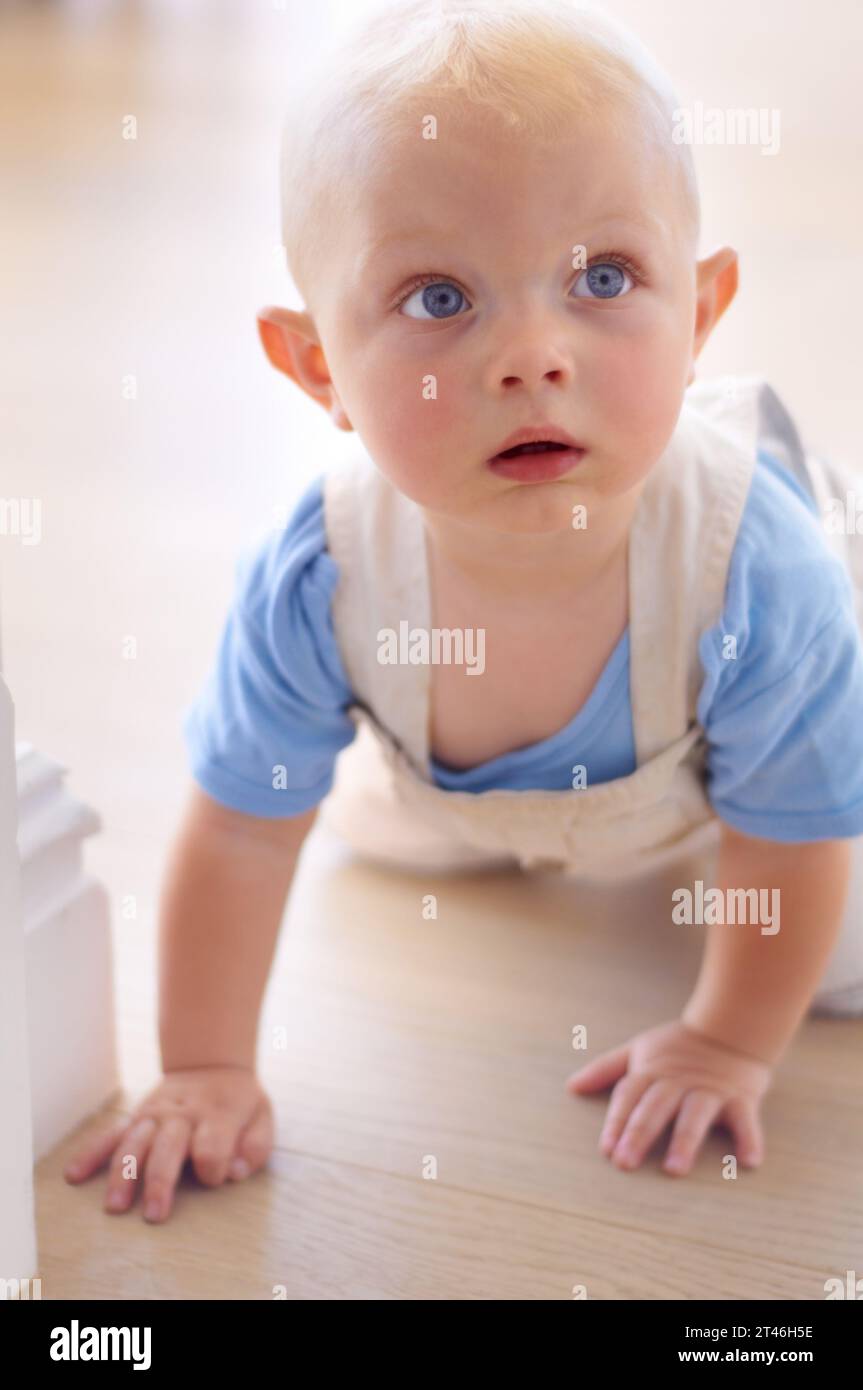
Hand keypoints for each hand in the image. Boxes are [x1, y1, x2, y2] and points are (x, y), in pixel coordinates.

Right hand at [63, 1065, 274, 1221]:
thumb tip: (236, 1173)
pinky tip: (74, 1175)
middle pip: (169, 1148)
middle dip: (161, 1181)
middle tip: (154, 1216)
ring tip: (115, 1206)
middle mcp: (182, 1115)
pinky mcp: (136, 1116)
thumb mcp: (262, 1116)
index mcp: (217, 1116)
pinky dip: (91, 1153)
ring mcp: (155, 1114)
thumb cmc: (239, 1102)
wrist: (211, 1063)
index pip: (212, 1148)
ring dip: (123, 1174)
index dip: (214, 1168)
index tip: (214, 1178)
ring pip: (134, 1143)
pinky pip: (111, 1134)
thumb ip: (256, 1146)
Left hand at [565, 1019, 771, 1175]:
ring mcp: (710, 1089)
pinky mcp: (741, 1097)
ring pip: (694, 1115)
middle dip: (639, 1134)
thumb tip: (571, 1087)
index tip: (606, 1150)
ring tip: (674, 1170)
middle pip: (655, 1108)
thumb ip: (606, 1070)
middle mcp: (678, 1081)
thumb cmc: (678, 1047)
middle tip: (625, 1163)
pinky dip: (749, 1139)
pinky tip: (748, 1161)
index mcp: (652, 1071)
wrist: (730, 1027)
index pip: (629, 1096)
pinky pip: (745, 1120)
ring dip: (684, 1141)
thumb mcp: (638, 1051)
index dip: (616, 1122)